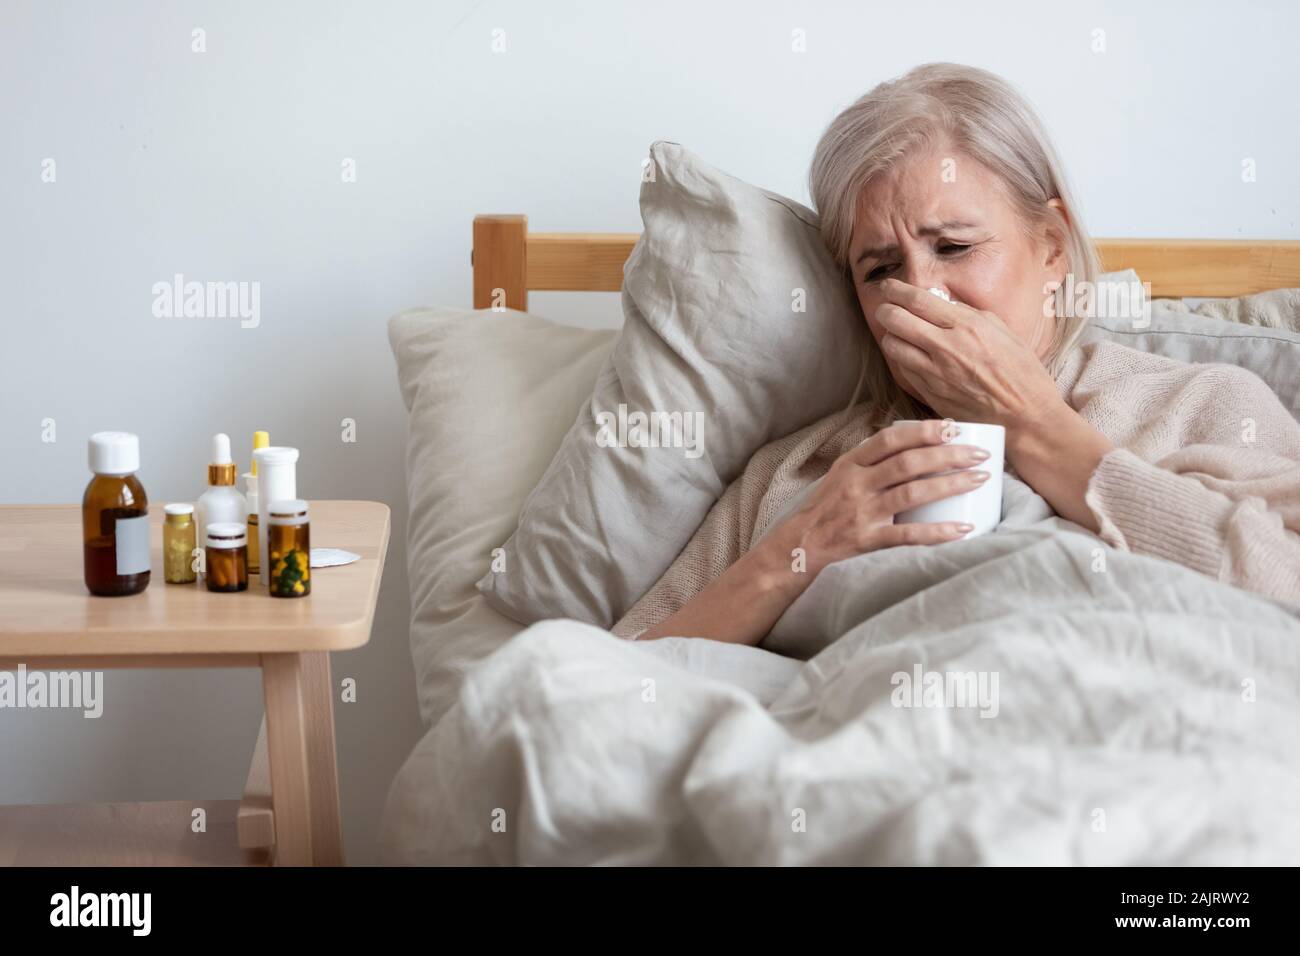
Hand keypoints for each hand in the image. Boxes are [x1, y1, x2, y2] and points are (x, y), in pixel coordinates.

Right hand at [768, 418, 991, 579]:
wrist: (798, 548)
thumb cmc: (824, 511)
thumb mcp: (839, 476)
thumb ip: (870, 462)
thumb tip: (916, 444)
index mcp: (850, 464)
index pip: (890, 440)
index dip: (924, 431)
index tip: (953, 427)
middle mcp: (857, 485)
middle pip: (909, 463)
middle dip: (949, 455)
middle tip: (980, 453)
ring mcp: (862, 513)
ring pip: (913, 493)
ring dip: (950, 485)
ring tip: (979, 479)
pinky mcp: (868, 541)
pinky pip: (908, 536)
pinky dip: (938, 532)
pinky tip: (962, 529)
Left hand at [874, 278, 1064, 429]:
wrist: (1025, 415)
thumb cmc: (1020, 371)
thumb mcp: (1001, 330)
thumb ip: (968, 314)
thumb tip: (941, 301)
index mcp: (967, 326)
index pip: (918, 300)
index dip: (897, 290)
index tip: (889, 286)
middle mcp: (946, 348)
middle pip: (895, 320)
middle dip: (885, 310)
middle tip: (887, 308)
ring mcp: (935, 373)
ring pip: (892, 346)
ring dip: (891, 336)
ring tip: (898, 334)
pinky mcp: (930, 394)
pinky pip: (903, 370)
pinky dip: (902, 359)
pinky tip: (911, 356)